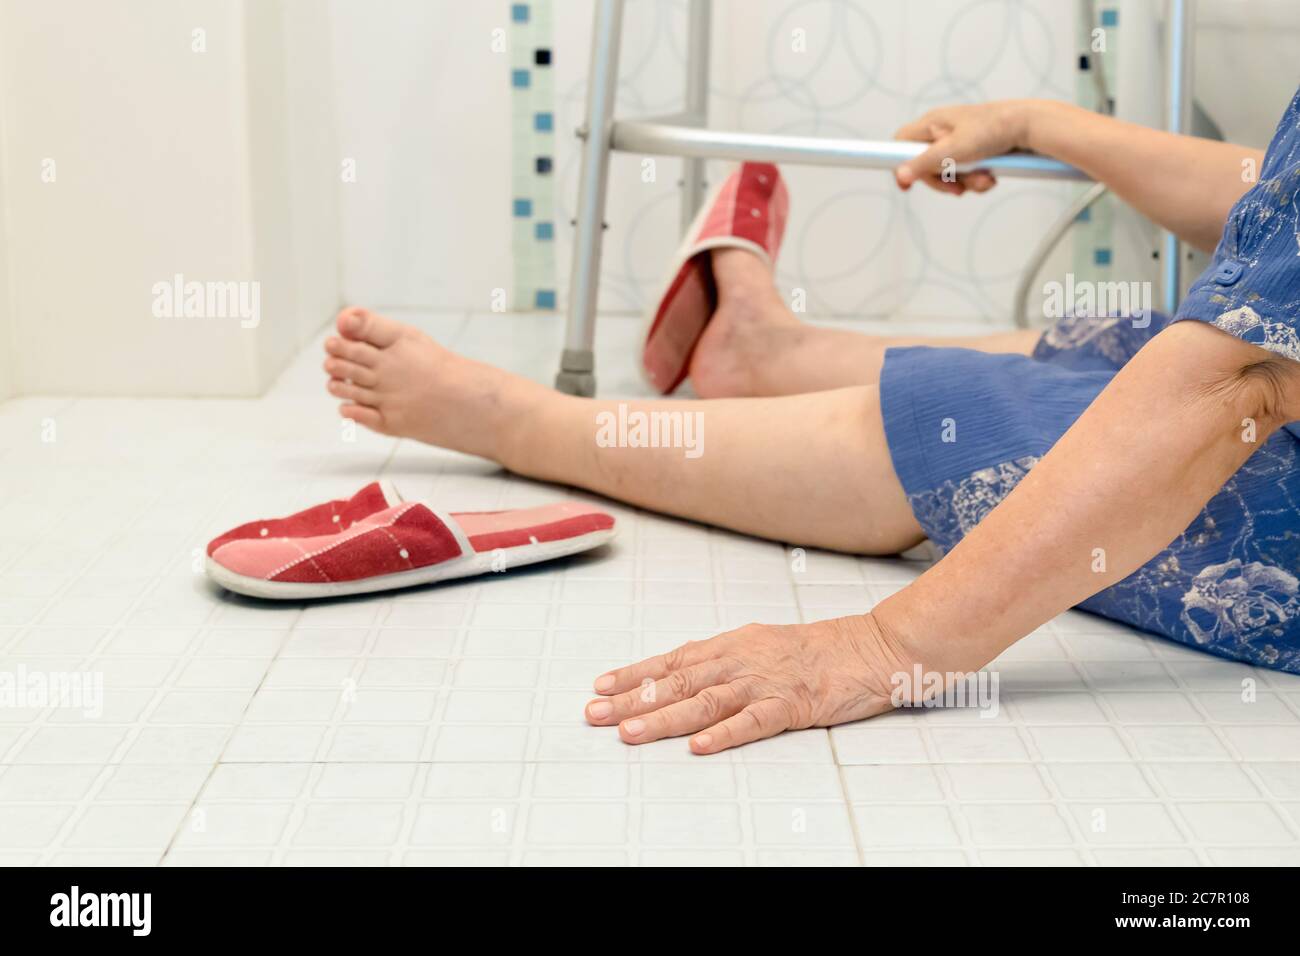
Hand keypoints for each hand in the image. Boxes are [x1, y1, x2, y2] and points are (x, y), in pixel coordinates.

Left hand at [583, 614, 915, 753]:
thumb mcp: (761, 644)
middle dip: (632, 699)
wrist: (869, 648)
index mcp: (732, 644)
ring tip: (629, 732)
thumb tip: (681, 672)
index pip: (672, 659)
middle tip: (594, 714)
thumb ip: (723, 659)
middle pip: (677, 680)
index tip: (600, 685)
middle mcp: (741, 659)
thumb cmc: (816, 650)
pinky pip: (753, 722)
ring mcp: (765, 682)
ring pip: (705, 701)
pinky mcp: (792, 705)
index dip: (634, 673)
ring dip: (664, 717)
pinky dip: (724, 734)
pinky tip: (698, 746)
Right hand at [893, 99, 1038, 195]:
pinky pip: (965, 173)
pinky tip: (990, 177)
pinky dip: (976, 179)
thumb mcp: (953, 150)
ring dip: (964, 182)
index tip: (907, 185)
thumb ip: (924, 164)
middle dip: (942, 181)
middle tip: (956, 188)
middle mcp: (942, 131)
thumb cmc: (992, 129)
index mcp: (932, 124)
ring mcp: (958, 142)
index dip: (900, 164)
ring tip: (983, 180)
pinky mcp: (974, 151)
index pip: (901, 143)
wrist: (1029, 125)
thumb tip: (900, 176)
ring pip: (948, 172)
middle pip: (925, 165)